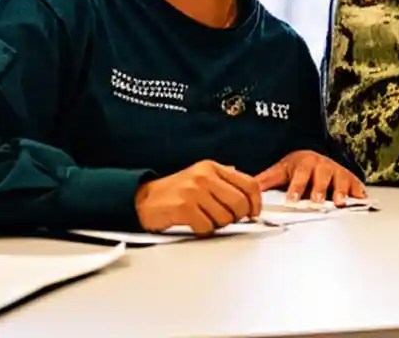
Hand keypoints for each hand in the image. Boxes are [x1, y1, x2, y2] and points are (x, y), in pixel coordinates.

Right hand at [134, 160, 261, 235]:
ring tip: (205, 219)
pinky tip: (194, 224)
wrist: (143, 199)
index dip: (256, 202)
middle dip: (237, 217)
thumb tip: (249, 193)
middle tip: (228, 220)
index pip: (249, 184)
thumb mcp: (201, 177)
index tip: (254, 213)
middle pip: (239, 203)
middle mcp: (204, 176)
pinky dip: (203, 230)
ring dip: (217, 225)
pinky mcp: (183, 207)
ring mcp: (193, 191)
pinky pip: (207, 227)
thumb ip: (224, 180)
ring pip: (224, 218)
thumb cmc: (174, 191)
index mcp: (212, 168)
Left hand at [255, 150, 366, 205]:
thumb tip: (246, 188)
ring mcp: (337, 171)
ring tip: (339, 202)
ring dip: (341, 190)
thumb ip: (265, 181)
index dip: (297, 186)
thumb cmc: (298, 166)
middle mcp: (323, 165)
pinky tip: (360, 200)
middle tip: (316, 201)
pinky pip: (355, 184)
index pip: (300, 174)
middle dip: (319, 189)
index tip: (292, 199)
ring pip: (340, 179)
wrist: (315, 156)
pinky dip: (358, 192)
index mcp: (305, 162)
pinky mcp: (349, 178)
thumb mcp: (280, 170)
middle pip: (322, 176)